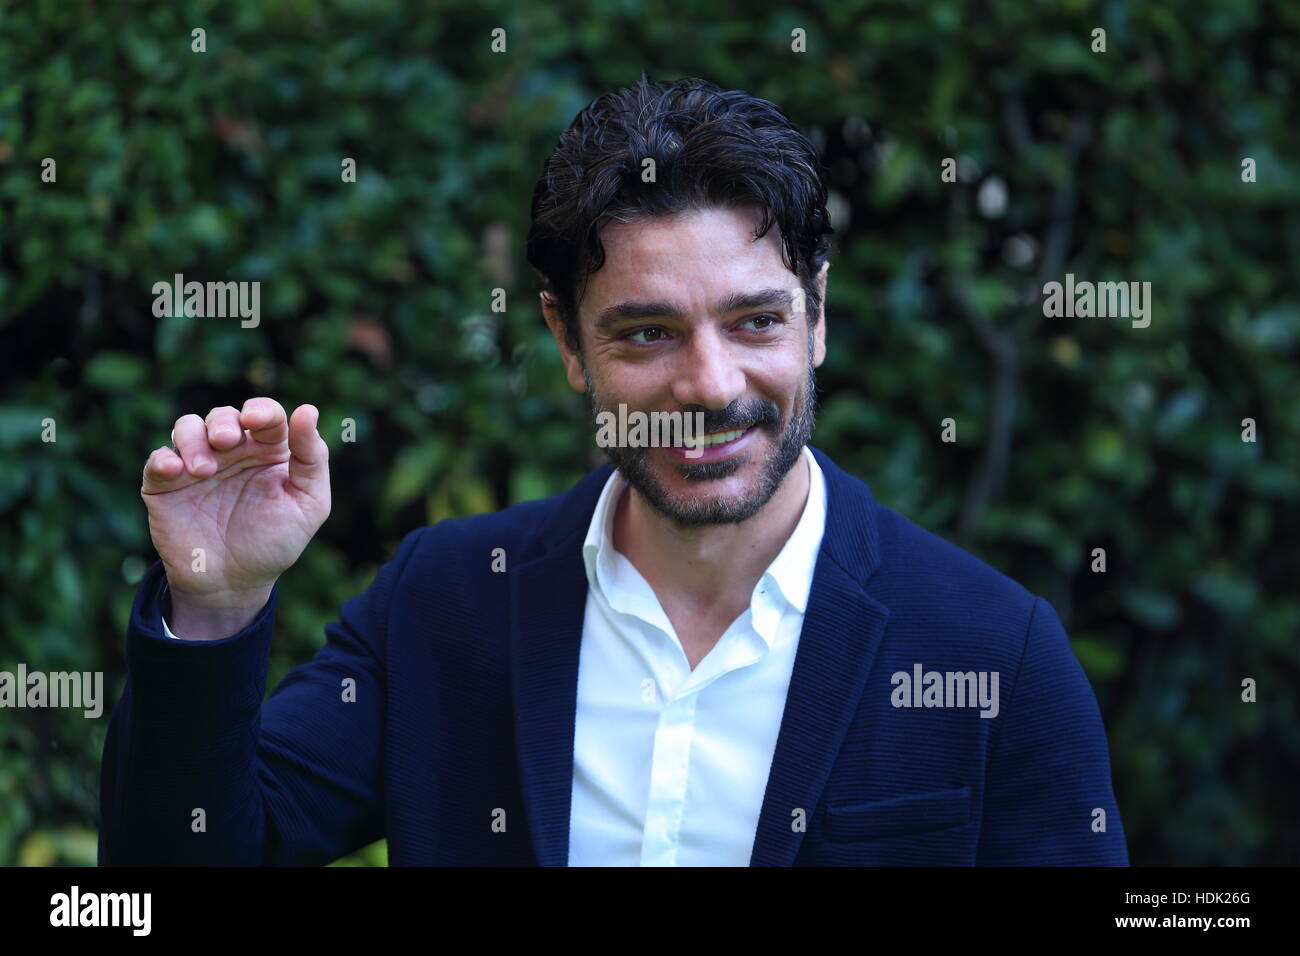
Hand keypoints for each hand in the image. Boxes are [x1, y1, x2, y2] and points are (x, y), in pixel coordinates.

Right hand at [141, 398, 330, 624]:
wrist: (233, 583)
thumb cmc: (275, 542)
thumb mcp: (309, 503)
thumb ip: (312, 458)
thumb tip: (307, 410)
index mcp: (268, 450)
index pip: (266, 415)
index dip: (262, 410)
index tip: (257, 421)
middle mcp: (232, 451)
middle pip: (224, 416)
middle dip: (223, 422)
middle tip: (226, 442)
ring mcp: (197, 465)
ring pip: (188, 427)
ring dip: (193, 438)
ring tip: (203, 469)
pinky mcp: (166, 484)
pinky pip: (157, 459)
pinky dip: (163, 459)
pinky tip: (176, 471)